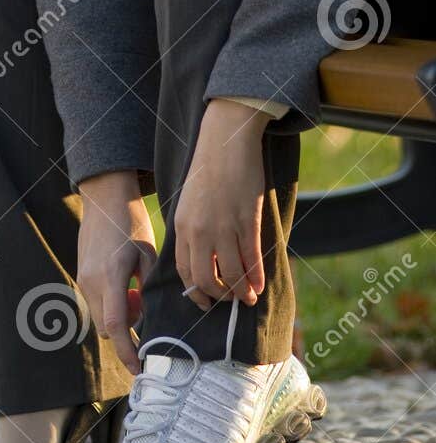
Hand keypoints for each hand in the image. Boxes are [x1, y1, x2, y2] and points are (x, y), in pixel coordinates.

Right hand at [76, 169, 158, 375]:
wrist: (104, 198)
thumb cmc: (131, 223)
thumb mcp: (148, 255)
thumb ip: (147, 289)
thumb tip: (151, 318)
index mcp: (111, 276)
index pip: (115, 326)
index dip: (127, 352)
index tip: (140, 369)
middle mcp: (91, 281)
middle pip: (107, 328)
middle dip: (126, 331)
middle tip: (143, 308)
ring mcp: (82, 279)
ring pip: (100, 318)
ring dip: (118, 317)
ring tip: (134, 292)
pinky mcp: (80, 276)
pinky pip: (95, 303)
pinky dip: (110, 304)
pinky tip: (123, 284)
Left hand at [174, 100, 267, 312]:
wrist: (225, 141)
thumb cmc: (208, 171)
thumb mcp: (189, 203)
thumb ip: (192, 231)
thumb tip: (203, 260)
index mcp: (181, 227)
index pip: (184, 271)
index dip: (196, 292)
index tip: (205, 301)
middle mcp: (199, 231)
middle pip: (205, 279)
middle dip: (219, 296)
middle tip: (230, 301)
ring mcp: (224, 227)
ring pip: (231, 274)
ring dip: (241, 291)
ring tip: (248, 297)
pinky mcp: (247, 220)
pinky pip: (252, 259)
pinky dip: (256, 277)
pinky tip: (260, 284)